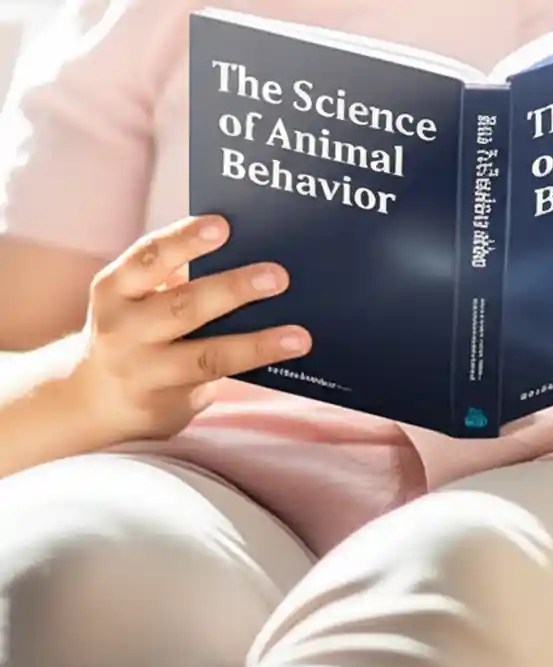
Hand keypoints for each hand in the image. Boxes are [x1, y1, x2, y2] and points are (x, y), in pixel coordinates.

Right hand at [69, 215, 309, 444]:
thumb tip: (253, 256)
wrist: (96, 399)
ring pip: (206, 354)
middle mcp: (124, 328)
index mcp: (116, 288)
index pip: (149, 257)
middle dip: (232, 289)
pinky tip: (289, 351)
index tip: (222, 225)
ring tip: (299, 336)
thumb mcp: (140, 299)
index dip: (185, 240)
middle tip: (278, 276)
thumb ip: (179, 280)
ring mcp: (146, 369)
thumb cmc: (137, 330)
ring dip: (257, 343)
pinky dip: (257, 363)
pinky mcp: (169, 399)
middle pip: (183, 306)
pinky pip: (219, 379)